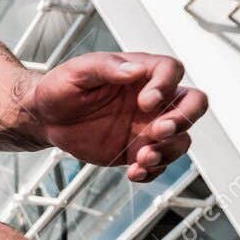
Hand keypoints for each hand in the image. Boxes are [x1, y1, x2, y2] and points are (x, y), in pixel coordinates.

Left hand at [29, 53, 207, 182]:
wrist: (46, 118)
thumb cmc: (61, 87)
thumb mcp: (78, 71)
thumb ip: (107, 67)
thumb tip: (134, 70)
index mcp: (140, 72)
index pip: (172, 71)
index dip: (166, 87)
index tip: (145, 102)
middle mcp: (152, 99)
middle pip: (193, 103)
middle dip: (183, 119)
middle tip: (158, 131)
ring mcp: (147, 126)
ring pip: (181, 139)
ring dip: (168, 151)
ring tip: (141, 158)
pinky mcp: (137, 150)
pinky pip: (159, 163)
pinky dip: (152, 171)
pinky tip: (134, 172)